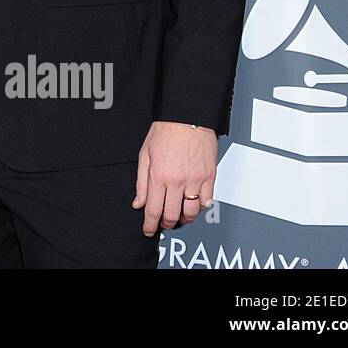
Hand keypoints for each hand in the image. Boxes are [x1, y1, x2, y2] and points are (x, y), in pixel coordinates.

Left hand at [133, 120, 216, 235]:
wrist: (187, 117)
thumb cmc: (165, 131)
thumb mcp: (145, 155)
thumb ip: (141, 182)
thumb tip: (138, 202)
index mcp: (159, 176)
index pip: (153, 209)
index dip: (150, 224)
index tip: (148, 229)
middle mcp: (178, 181)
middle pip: (172, 214)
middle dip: (166, 223)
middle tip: (162, 223)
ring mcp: (195, 180)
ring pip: (192, 212)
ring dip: (184, 219)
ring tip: (178, 216)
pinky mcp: (209, 177)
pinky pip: (207, 201)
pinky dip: (200, 208)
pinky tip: (193, 205)